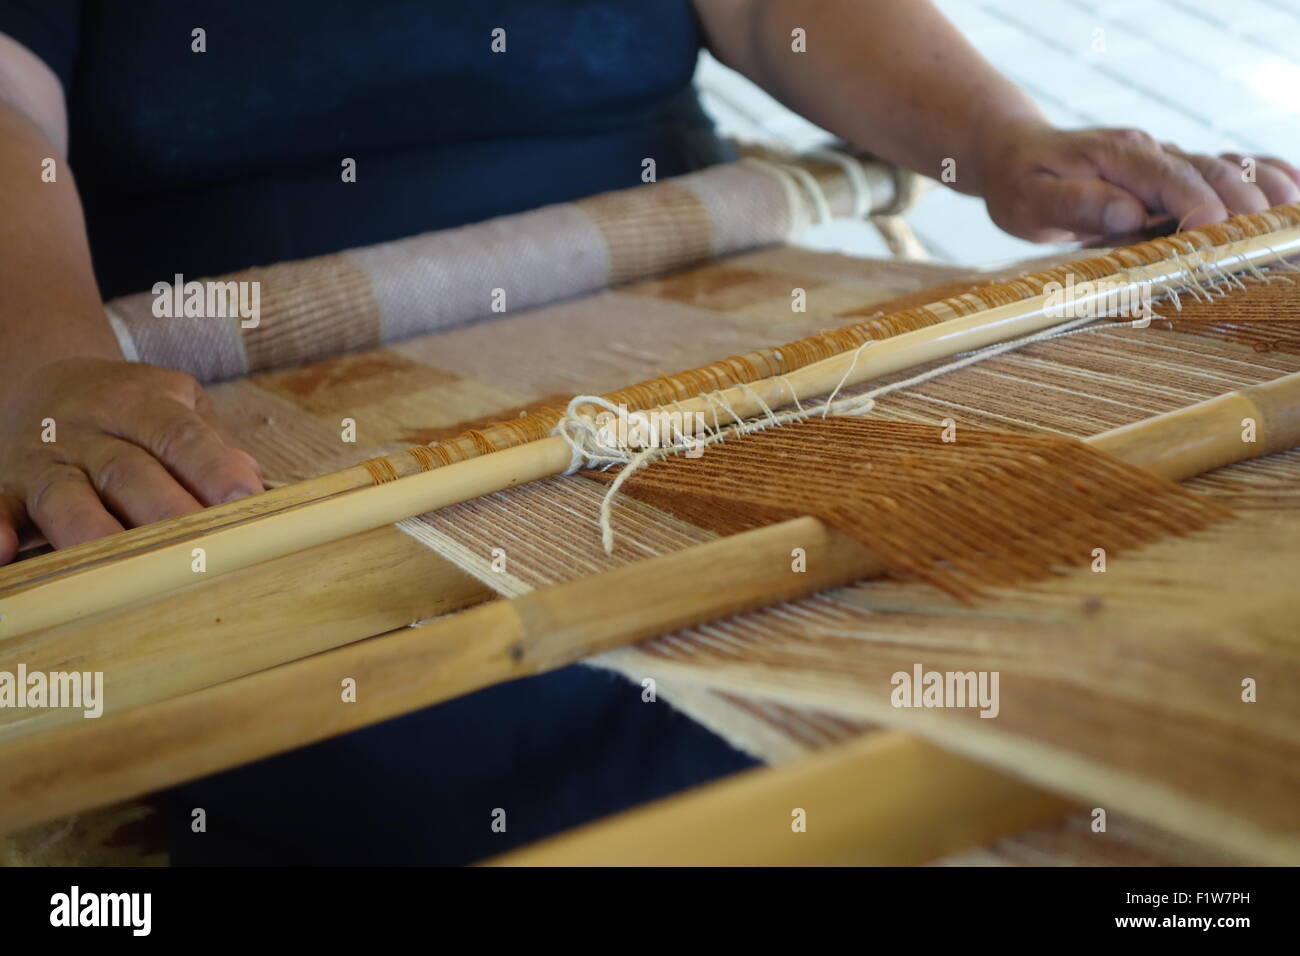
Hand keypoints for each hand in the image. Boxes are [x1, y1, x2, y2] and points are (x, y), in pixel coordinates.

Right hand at [0, 357, 263, 562]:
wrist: (46, 387)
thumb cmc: (135, 412)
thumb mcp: (178, 406)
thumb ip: (213, 444)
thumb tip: (252, 484)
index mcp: (140, 405)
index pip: (180, 436)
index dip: (212, 468)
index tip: (246, 499)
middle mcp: (90, 431)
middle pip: (128, 472)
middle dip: (163, 511)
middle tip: (198, 550)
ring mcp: (46, 461)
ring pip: (65, 497)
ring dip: (90, 530)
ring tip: (120, 562)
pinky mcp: (7, 489)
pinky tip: (4, 551)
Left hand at [976, 120, 1299, 241]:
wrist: (1014, 153)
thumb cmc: (1019, 183)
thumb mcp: (1031, 201)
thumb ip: (1077, 205)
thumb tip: (1127, 213)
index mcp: (1116, 157)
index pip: (1167, 178)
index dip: (1195, 204)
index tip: (1215, 231)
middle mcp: (1148, 151)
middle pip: (1207, 172)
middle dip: (1241, 204)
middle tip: (1265, 238)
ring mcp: (1163, 158)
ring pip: (1224, 168)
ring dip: (1261, 191)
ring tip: (1291, 216)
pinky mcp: (1169, 170)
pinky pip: (1221, 168)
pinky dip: (1259, 176)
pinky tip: (1291, 190)